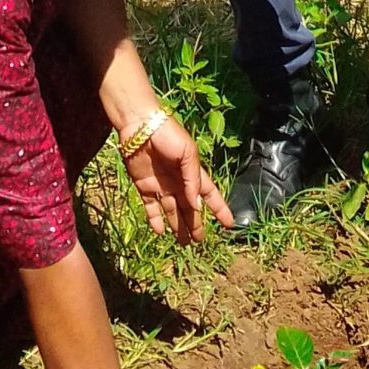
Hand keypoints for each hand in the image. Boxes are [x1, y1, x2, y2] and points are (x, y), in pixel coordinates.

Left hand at [122, 116, 234, 243]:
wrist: (139, 125)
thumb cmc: (168, 134)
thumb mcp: (188, 153)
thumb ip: (193, 180)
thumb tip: (197, 207)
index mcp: (193, 172)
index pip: (210, 194)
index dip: (219, 208)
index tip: (229, 224)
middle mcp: (178, 181)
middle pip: (189, 208)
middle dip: (196, 224)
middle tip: (199, 242)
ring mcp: (161, 185)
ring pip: (171, 211)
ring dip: (177, 226)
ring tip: (183, 243)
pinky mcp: (144, 186)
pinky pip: (151, 207)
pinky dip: (155, 220)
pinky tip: (160, 232)